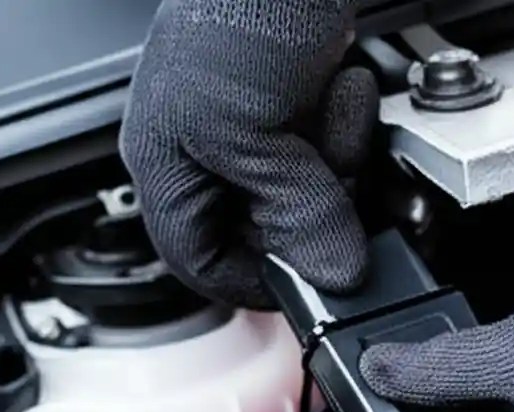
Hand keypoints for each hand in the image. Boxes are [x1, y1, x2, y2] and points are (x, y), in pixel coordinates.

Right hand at [122, 0, 377, 307]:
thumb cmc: (240, 7)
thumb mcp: (253, 130)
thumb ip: (292, 210)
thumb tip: (331, 274)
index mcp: (166, 163)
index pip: (203, 261)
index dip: (258, 279)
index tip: (311, 282)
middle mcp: (206, 147)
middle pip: (267, 226)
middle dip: (312, 201)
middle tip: (334, 174)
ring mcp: (252, 120)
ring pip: (307, 188)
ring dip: (337, 155)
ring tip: (337, 103)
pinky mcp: (294, 95)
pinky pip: (330, 143)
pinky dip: (347, 123)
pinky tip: (343, 86)